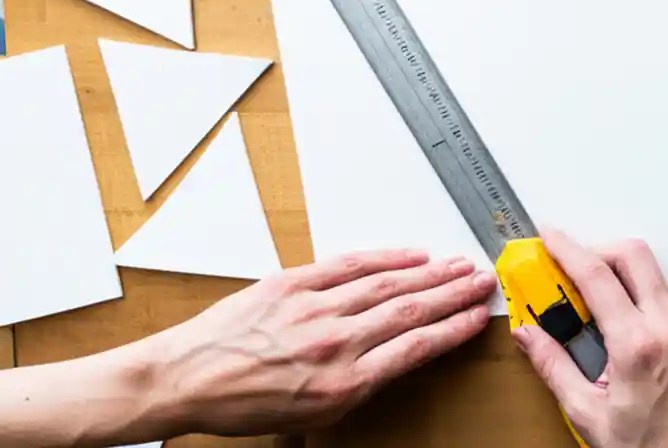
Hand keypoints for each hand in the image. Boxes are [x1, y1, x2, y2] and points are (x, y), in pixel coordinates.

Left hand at [147, 248, 495, 435]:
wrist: (184, 379)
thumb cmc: (240, 403)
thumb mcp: (312, 415)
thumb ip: (359, 384)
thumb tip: (397, 355)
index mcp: (342, 384)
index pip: (416, 347)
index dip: (454, 328)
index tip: (477, 316)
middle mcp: (334, 344)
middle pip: (411, 310)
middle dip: (453, 293)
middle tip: (481, 281)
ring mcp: (314, 309)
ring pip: (387, 284)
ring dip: (430, 273)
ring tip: (458, 265)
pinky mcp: (292, 283)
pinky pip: (349, 265)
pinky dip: (385, 257)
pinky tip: (410, 255)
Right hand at [512, 232, 667, 447]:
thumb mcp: (588, 415)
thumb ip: (554, 367)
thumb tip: (529, 335)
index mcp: (638, 346)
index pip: (597, 276)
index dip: (568, 249)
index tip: (550, 237)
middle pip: (634, 256)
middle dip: (599, 250)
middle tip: (571, 266)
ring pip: (656, 278)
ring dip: (623, 278)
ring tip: (595, 306)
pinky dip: (645, 301)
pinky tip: (626, 328)